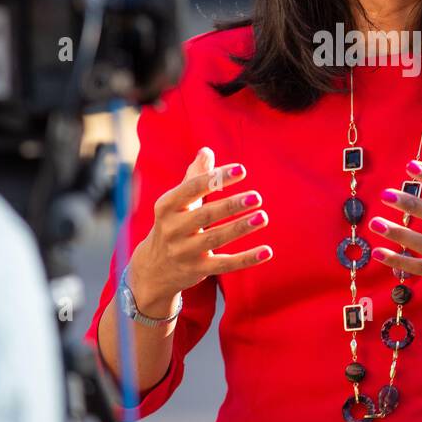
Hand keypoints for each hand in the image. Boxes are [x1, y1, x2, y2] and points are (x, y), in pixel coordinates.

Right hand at [127, 146, 272, 303]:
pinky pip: (225, 265)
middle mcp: (172, 229)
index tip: (242, 170)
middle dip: (231, 205)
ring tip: (262, 217)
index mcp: (166, 206)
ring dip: (240, 227)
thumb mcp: (175, 201)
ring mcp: (184, 252)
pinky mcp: (197, 270)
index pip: (193, 188)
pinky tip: (267, 251)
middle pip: (205, 215)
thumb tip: (206, 151)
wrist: (154, 268)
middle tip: (256, 197)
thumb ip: (194, 176)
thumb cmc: (172, 224)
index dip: (217, 178)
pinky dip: (247, 259)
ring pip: (216, 238)